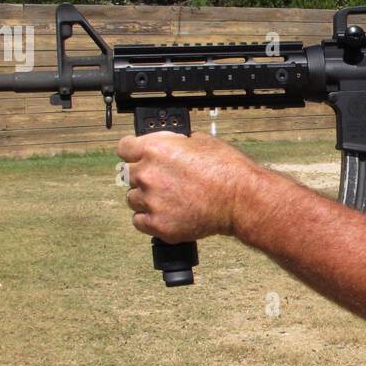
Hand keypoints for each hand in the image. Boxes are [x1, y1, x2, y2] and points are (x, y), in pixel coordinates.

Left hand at [117, 131, 261, 241]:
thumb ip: (175, 144)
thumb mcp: (201, 141)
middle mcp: (147, 174)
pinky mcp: (158, 225)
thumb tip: (169, 146)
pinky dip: (149, 219)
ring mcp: (151, 201)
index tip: (138, 156)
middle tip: (163, 180)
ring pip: (132, 198)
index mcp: (155, 149)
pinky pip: (139, 221)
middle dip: (143, 175)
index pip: (124, 148)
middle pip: (128, 174)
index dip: (133, 151)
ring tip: (168, 199)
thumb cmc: (227, 171)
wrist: (241, 200)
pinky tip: (165, 213)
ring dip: (145, 198)